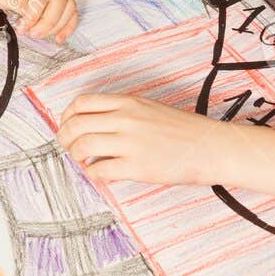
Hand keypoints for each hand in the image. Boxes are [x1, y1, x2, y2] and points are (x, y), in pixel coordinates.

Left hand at [0, 0, 78, 42]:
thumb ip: (16, 3)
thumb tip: (30, 17)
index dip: (34, 15)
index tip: (23, 27)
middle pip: (59, 0)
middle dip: (47, 22)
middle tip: (33, 33)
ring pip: (68, 6)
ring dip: (57, 25)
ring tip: (40, 34)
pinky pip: (71, 11)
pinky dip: (68, 26)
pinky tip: (59, 37)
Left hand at [57, 92, 222, 185]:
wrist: (210, 147)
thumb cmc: (183, 130)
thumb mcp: (149, 108)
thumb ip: (121, 111)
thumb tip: (92, 123)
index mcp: (127, 102)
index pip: (82, 103)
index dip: (67, 116)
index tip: (67, 125)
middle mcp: (125, 119)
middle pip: (76, 124)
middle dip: (64, 137)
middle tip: (68, 146)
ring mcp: (130, 143)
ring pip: (82, 146)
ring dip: (76, 156)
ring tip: (83, 160)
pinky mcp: (136, 167)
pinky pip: (99, 171)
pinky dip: (93, 174)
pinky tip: (100, 173)